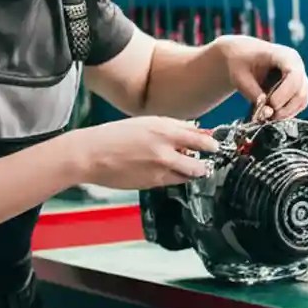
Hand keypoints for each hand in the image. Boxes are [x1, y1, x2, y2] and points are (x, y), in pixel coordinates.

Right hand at [72, 116, 219, 189]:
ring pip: (186, 176)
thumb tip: (195, 131)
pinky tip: (161, 169)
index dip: (212, 145)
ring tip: (182, 165)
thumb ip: (172, 127)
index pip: (201, 140)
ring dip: (188, 172)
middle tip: (203, 161)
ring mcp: (159, 171)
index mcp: (164, 131)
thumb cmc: (115, 135)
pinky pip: (171, 182)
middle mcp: (165, 152)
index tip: (216, 147)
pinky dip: (172, 176)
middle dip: (203, 164)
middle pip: (199, 165)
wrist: (91, 154)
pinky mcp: (151, 184)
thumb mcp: (146, 122)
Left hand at [219, 36, 307, 120]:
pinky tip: (271, 115)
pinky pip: (298, 105)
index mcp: (284, 55)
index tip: (270, 104)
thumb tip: (267, 112)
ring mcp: (299, 78)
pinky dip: (287, 113)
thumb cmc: (240, 61)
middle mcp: (297, 66)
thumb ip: (252, 93)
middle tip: (266, 115)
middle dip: (285, 107)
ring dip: (286, 112)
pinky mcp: (297, 89)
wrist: (242, 56)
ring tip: (267, 117)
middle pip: (301, 91)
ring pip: (302, 100)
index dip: (284, 93)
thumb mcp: (240, 76)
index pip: (294, 75)